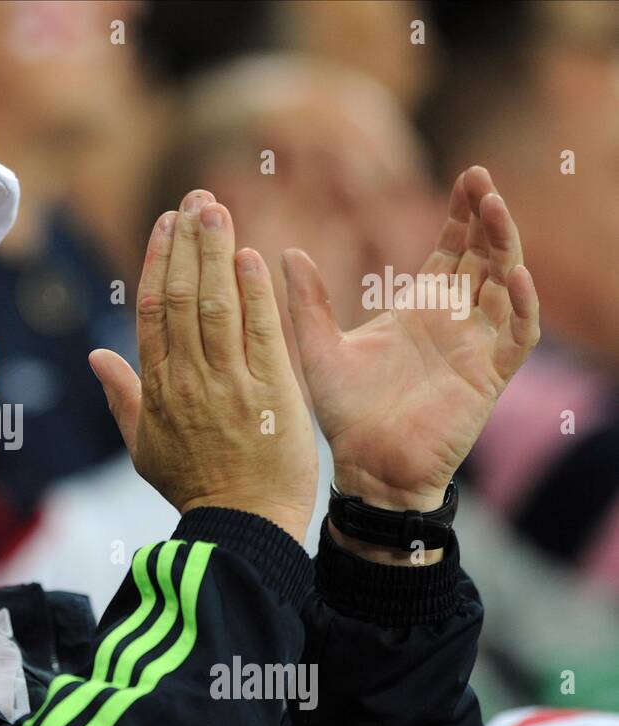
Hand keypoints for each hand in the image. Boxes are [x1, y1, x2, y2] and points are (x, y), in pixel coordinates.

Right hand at [91, 191, 317, 543]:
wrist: (243, 526)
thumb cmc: (195, 489)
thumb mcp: (145, 447)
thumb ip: (122, 396)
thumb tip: (96, 356)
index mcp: (157, 389)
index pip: (151, 311)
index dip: (157, 261)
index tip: (166, 223)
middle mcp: (188, 379)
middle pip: (179, 297)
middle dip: (187, 242)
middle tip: (195, 197)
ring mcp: (228, 384)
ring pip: (214, 305)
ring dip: (216, 252)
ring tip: (217, 208)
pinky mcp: (270, 392)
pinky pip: (259, 333)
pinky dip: (254, 293)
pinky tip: (251, 256)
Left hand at [284, 166, 540, 512]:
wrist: (365, 468)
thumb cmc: (345, 412)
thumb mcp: (318, 348)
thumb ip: (307, 302)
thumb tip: (285, 252)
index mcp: (418, 308)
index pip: (452, 249)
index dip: (462, 214)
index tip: (466, 176)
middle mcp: (453, 321)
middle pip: (484, 256)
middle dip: (488, 218)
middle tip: (482, 179)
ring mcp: (476, 346)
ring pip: (507, 284)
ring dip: (506, 247)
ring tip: (496, 210)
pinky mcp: (489, 376)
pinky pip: (518, 334)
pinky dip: (522, 305)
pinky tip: (514, 276)